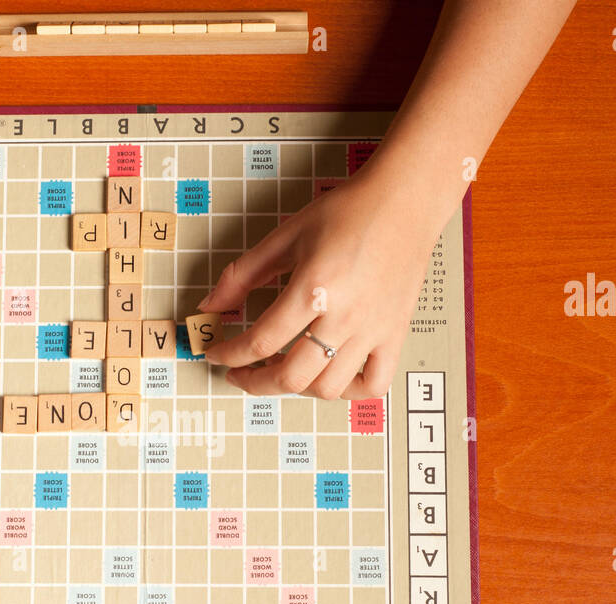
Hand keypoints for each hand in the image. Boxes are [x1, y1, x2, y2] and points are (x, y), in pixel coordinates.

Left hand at [199, 174, 438, 398]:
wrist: (404, 201)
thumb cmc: (349, 212)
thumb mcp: (285, 236)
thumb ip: (243, 274)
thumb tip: (210, 304)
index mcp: (314, 287)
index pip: (261, 341)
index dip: (230, 354)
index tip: (218, 354)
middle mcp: (345, 315)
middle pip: (291, 377)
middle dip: (255, 383)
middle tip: (241, 374)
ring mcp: (373, 329)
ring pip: (328, 388)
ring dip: (297, 388)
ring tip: (284, 369)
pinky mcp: (395, 334)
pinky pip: (373, 384)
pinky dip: (348, 391)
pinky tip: (329, 374)